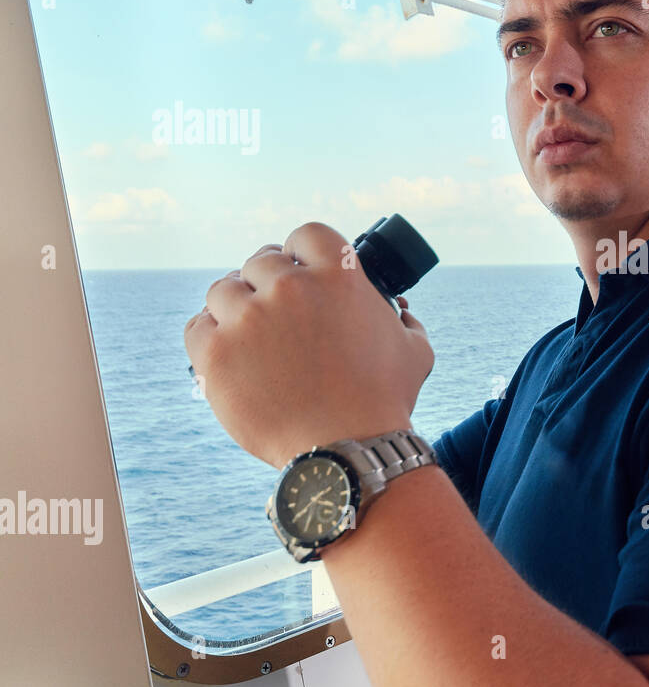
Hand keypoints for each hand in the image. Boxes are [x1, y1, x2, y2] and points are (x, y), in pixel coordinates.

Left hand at [183, 222, 433, 468]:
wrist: (346, 452)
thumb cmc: (383, 402)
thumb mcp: (414, 350)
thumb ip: (403, 318)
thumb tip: (398, 308)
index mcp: (340, 276)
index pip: (306, 234)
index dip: (301, 251)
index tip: (299, 270)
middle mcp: (291, 288)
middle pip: (260, 261)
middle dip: (267, 283)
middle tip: (273, 311)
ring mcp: (248, 319)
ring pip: (223, 290)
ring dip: (235, 307)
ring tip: (248, 333)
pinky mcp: (215, 354)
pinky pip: (197, 327)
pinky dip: (208, 336)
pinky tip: (226, 352)